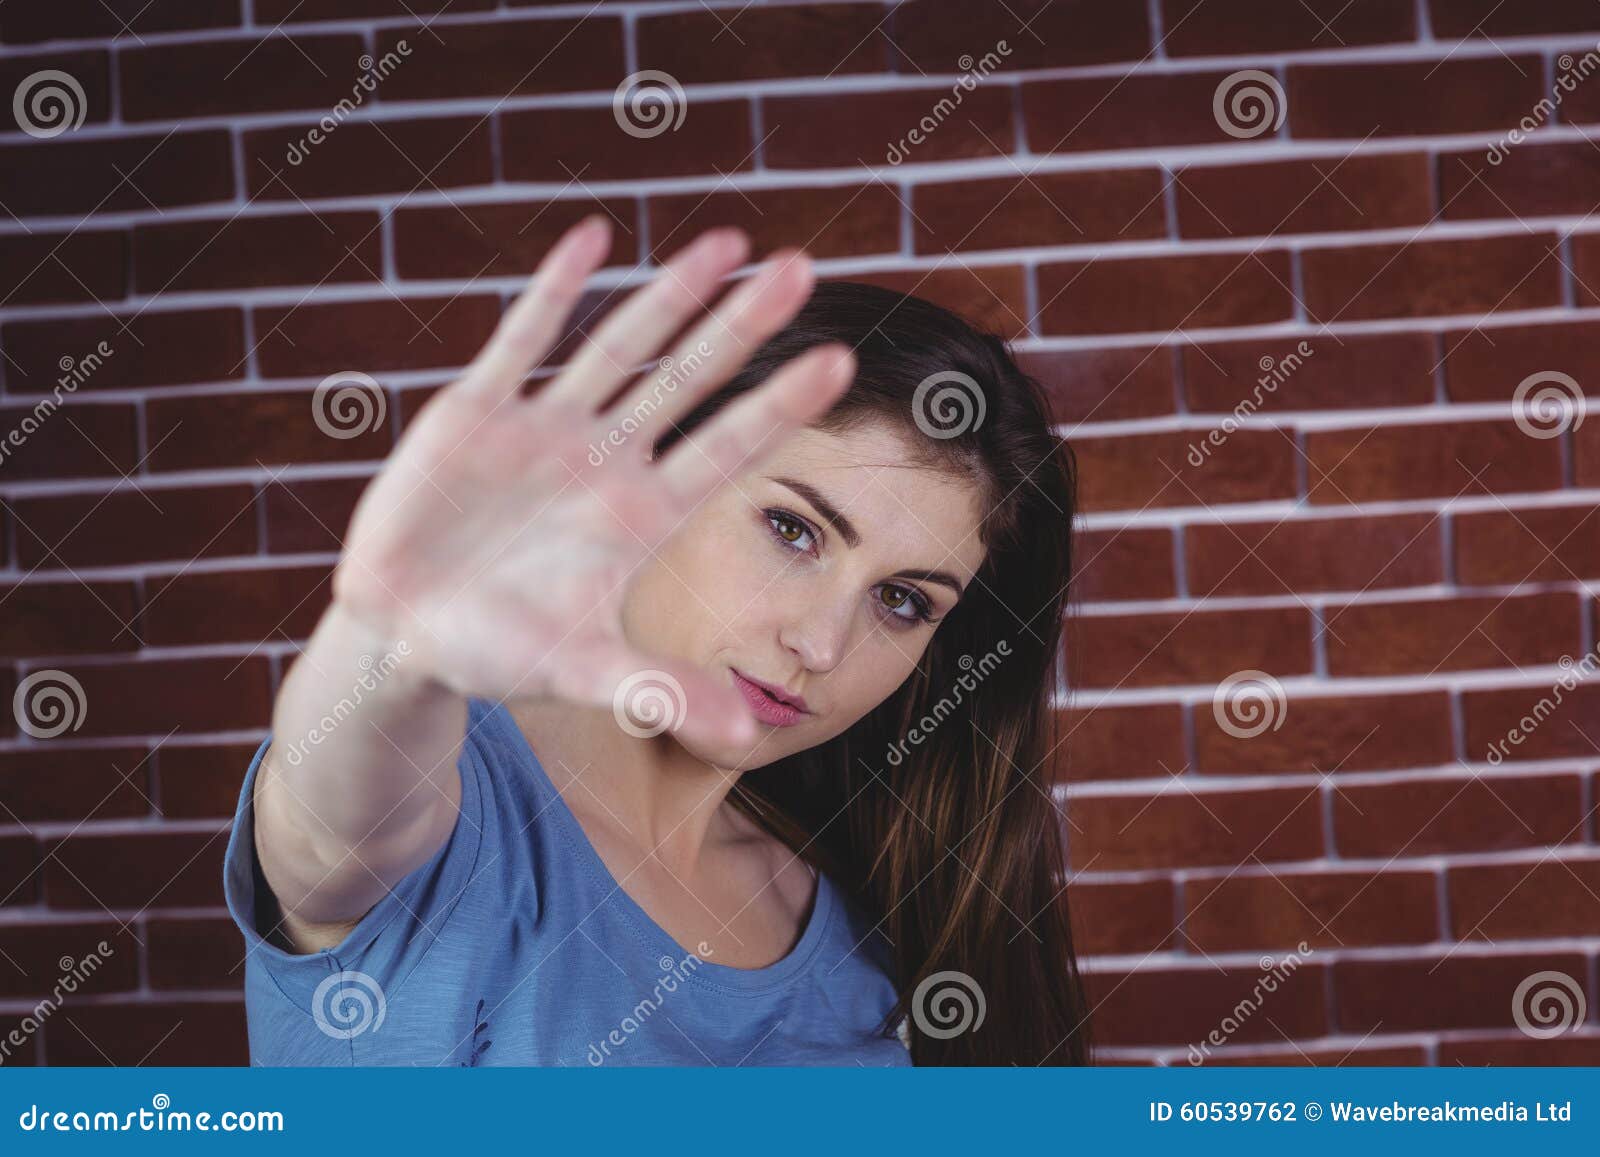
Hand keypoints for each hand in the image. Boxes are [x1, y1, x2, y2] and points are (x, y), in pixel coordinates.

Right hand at [330, 215, 855, 747]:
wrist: (403, 633)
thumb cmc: (499, 653)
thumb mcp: (584, 673)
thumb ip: (661, 693)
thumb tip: (753, 737)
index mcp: (641, 517)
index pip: (727, 448)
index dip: (779, 405)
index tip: (839, 361)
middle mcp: (607, 462)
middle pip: (689, 381)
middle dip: (742, 328)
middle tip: (803, 271)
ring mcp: (547, 429)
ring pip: (621, 346)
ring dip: (670, 294)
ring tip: (728, 243)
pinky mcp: (479, 411)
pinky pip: (523, 339)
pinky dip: (554, 289)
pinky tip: (594, 236)